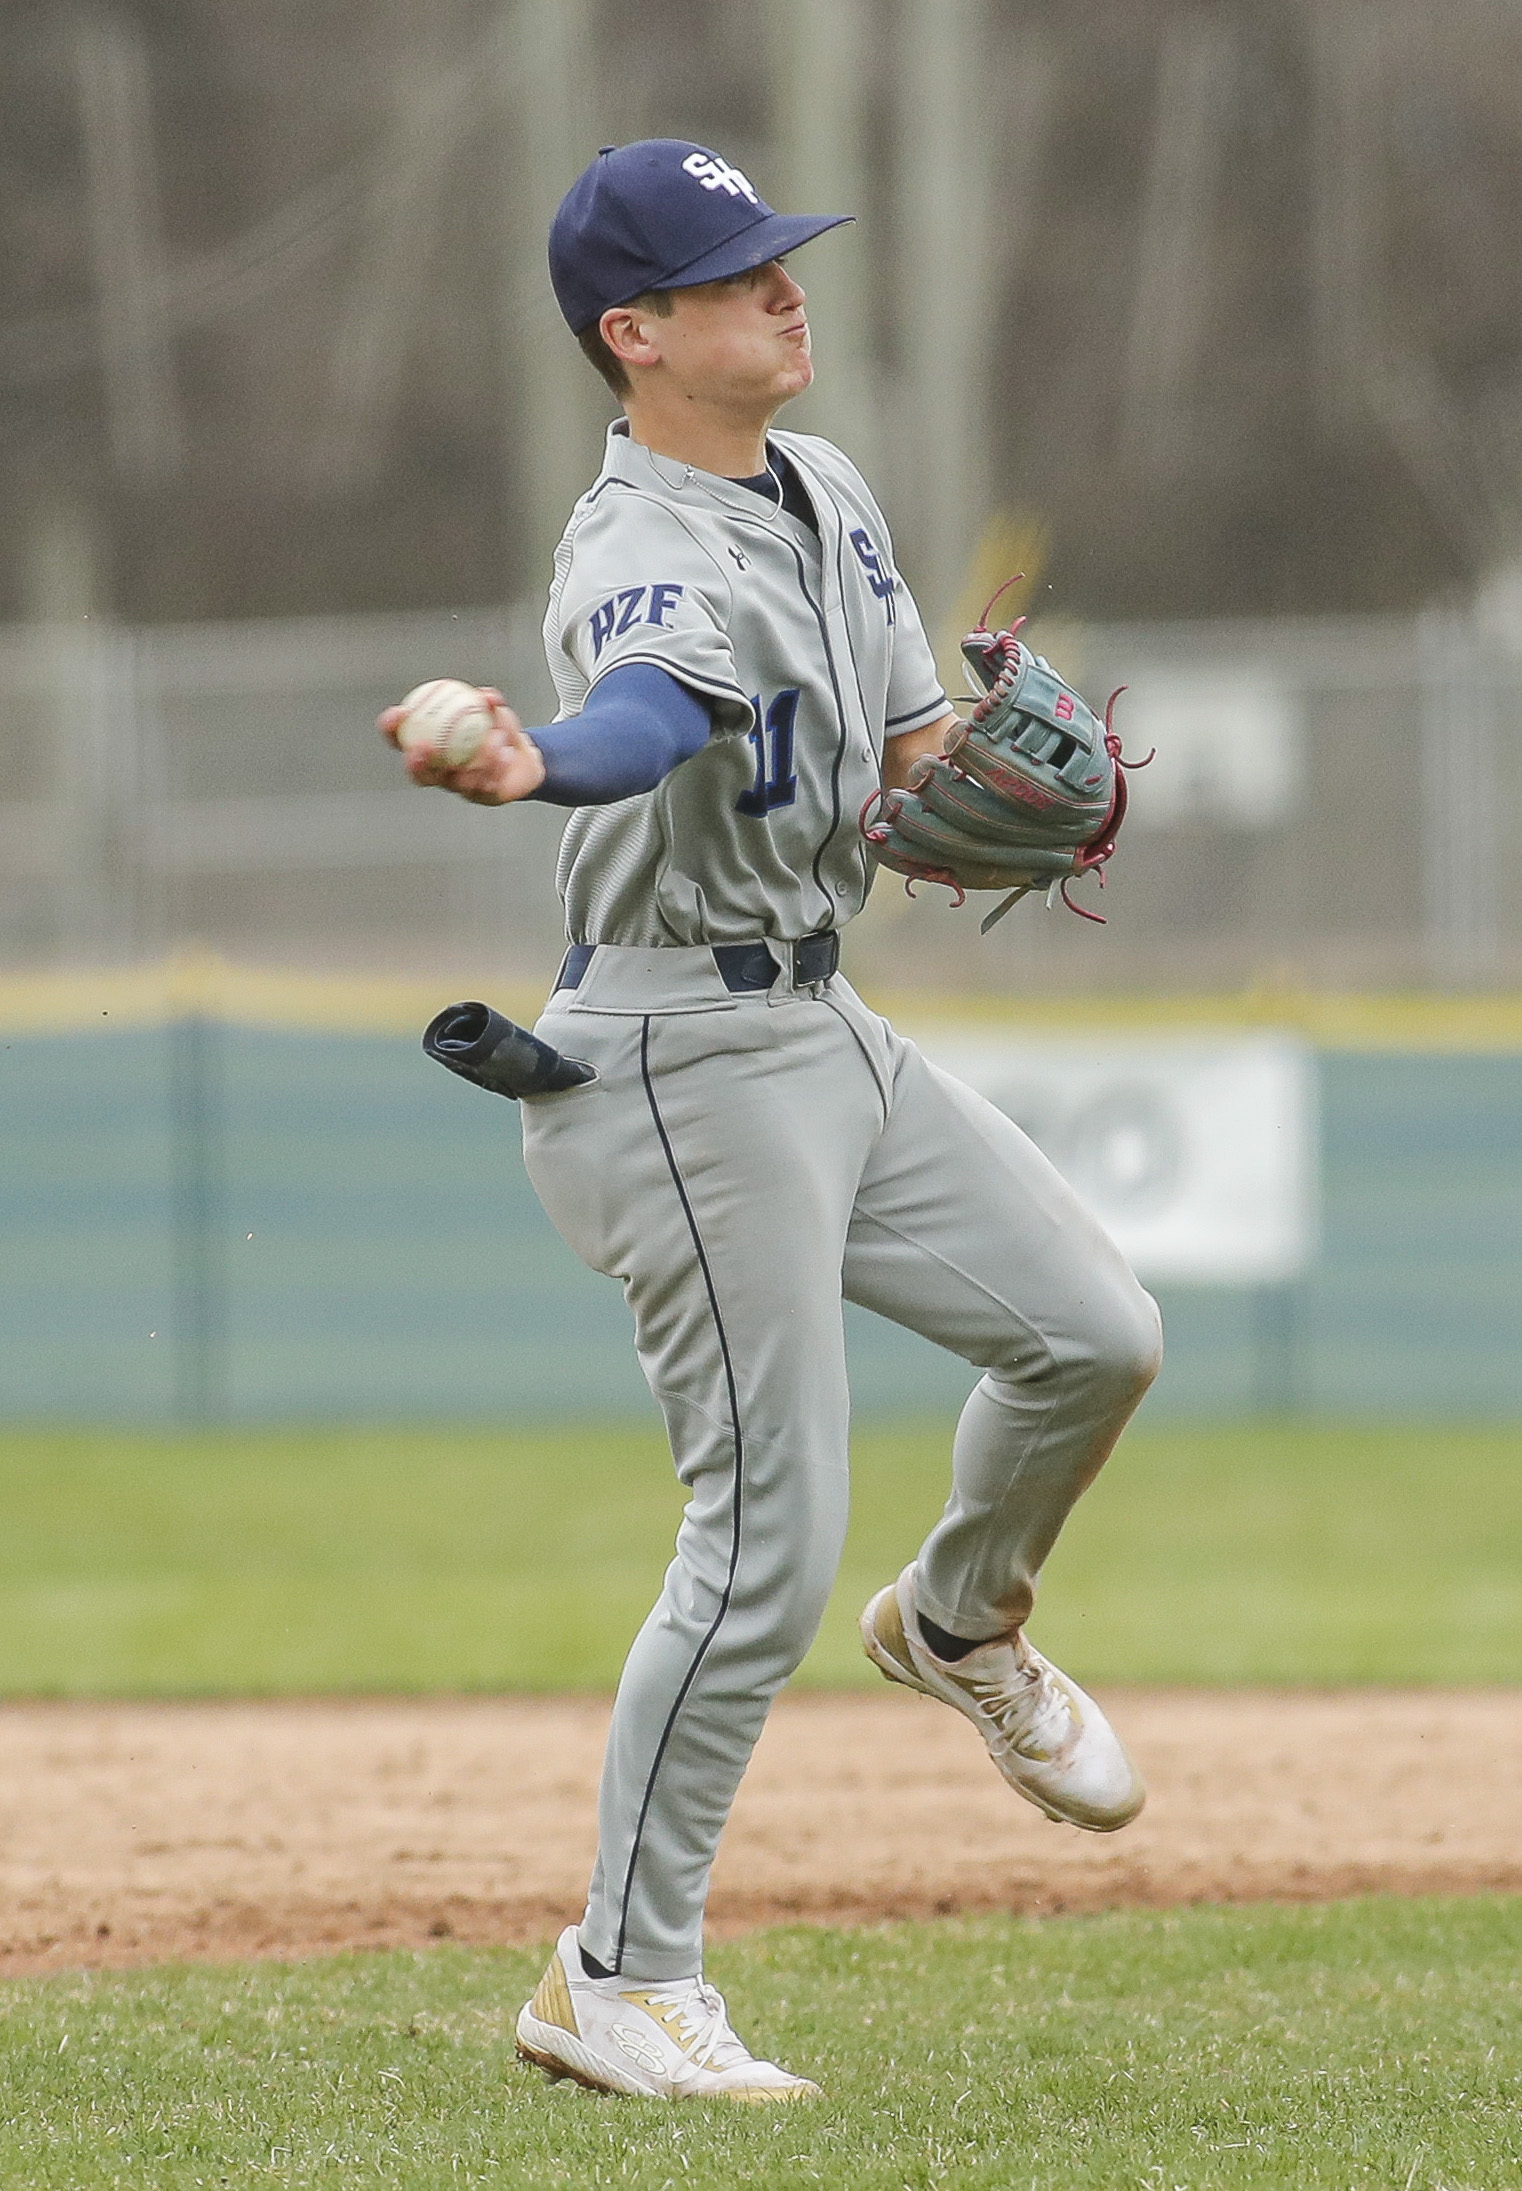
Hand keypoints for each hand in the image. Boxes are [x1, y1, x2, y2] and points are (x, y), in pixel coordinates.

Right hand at [377, 686, 546, 804]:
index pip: (401, 740)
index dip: (391, 729)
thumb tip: (486, 695)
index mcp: (430, 750)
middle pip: (419, 775)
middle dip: (415, 764)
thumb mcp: (494, 711)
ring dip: (475, 758)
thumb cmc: (497, 729)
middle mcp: (440, 774)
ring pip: (459, 781)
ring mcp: (460, 789)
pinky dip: (496, 766)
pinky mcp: (484, 798)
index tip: (399, 712)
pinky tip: (506, 753)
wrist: (524, 758)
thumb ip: (490, 702)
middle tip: (423, 746)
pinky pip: (487, 786)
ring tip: (492, 738)